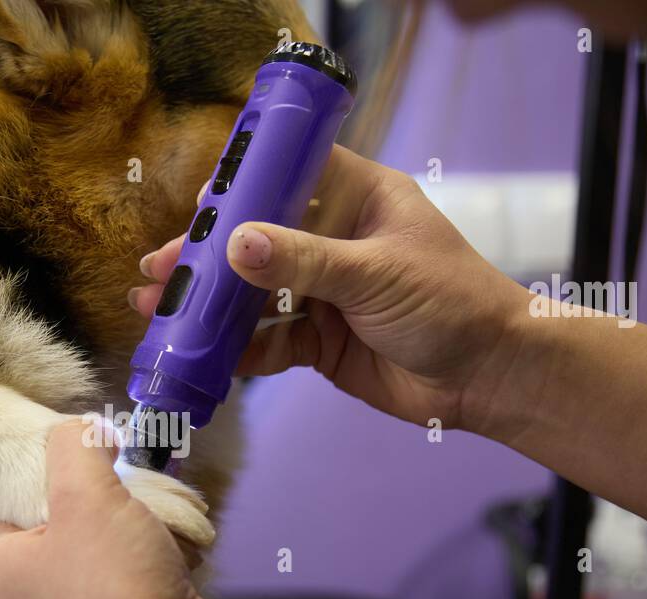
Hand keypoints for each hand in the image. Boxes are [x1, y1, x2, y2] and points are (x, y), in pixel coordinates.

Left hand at [0, 420, 248, 598]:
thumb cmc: (120, 590)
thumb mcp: (89, 492)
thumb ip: (76, 445)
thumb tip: (84, 430)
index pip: (11, 501)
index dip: (58, 476)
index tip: (98, 471)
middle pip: (57, 528)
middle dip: (103, 509)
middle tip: (130, 505)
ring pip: (94, 560)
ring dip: (131, 539)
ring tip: (154, 539)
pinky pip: (120, 595)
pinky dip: (146, 577)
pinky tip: (169, 572)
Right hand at [130, 146, 534, 438]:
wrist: (489, 378)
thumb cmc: (449, 302)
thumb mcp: (374, 273)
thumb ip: (303, 260)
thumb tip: (234, 244)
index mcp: (357, 198)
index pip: (291, 172)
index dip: (243, 183)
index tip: (198, 203)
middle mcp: (334, 240)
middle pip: (259, 239)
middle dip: (208, 255)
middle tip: (159, 268)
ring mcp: (324, 294)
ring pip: (255, 294)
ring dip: (210, 304)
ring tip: (158, 309)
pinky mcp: (319, 342)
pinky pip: (268, 343)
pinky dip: (236, 350)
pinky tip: (201, 355)